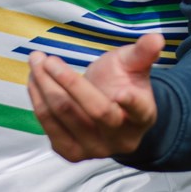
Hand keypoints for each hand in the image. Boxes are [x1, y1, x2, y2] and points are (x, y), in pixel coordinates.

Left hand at [27, 33, 163, 160]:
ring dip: (45, 87)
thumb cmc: (122, 84)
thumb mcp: (133, 65)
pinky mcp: (72, 153)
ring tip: (36, 62)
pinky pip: (49, 126)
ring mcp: (95, 150)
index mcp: (142, 116)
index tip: (122, 93)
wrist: (109, 114)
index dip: (131, 104)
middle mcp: (121, 139)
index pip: (138, 111)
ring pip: (66, 116)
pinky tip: (34, 80)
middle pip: (95, 110)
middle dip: (69, 82)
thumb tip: (156, 38)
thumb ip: (143, 52)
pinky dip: (38, 100)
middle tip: (48, 59)